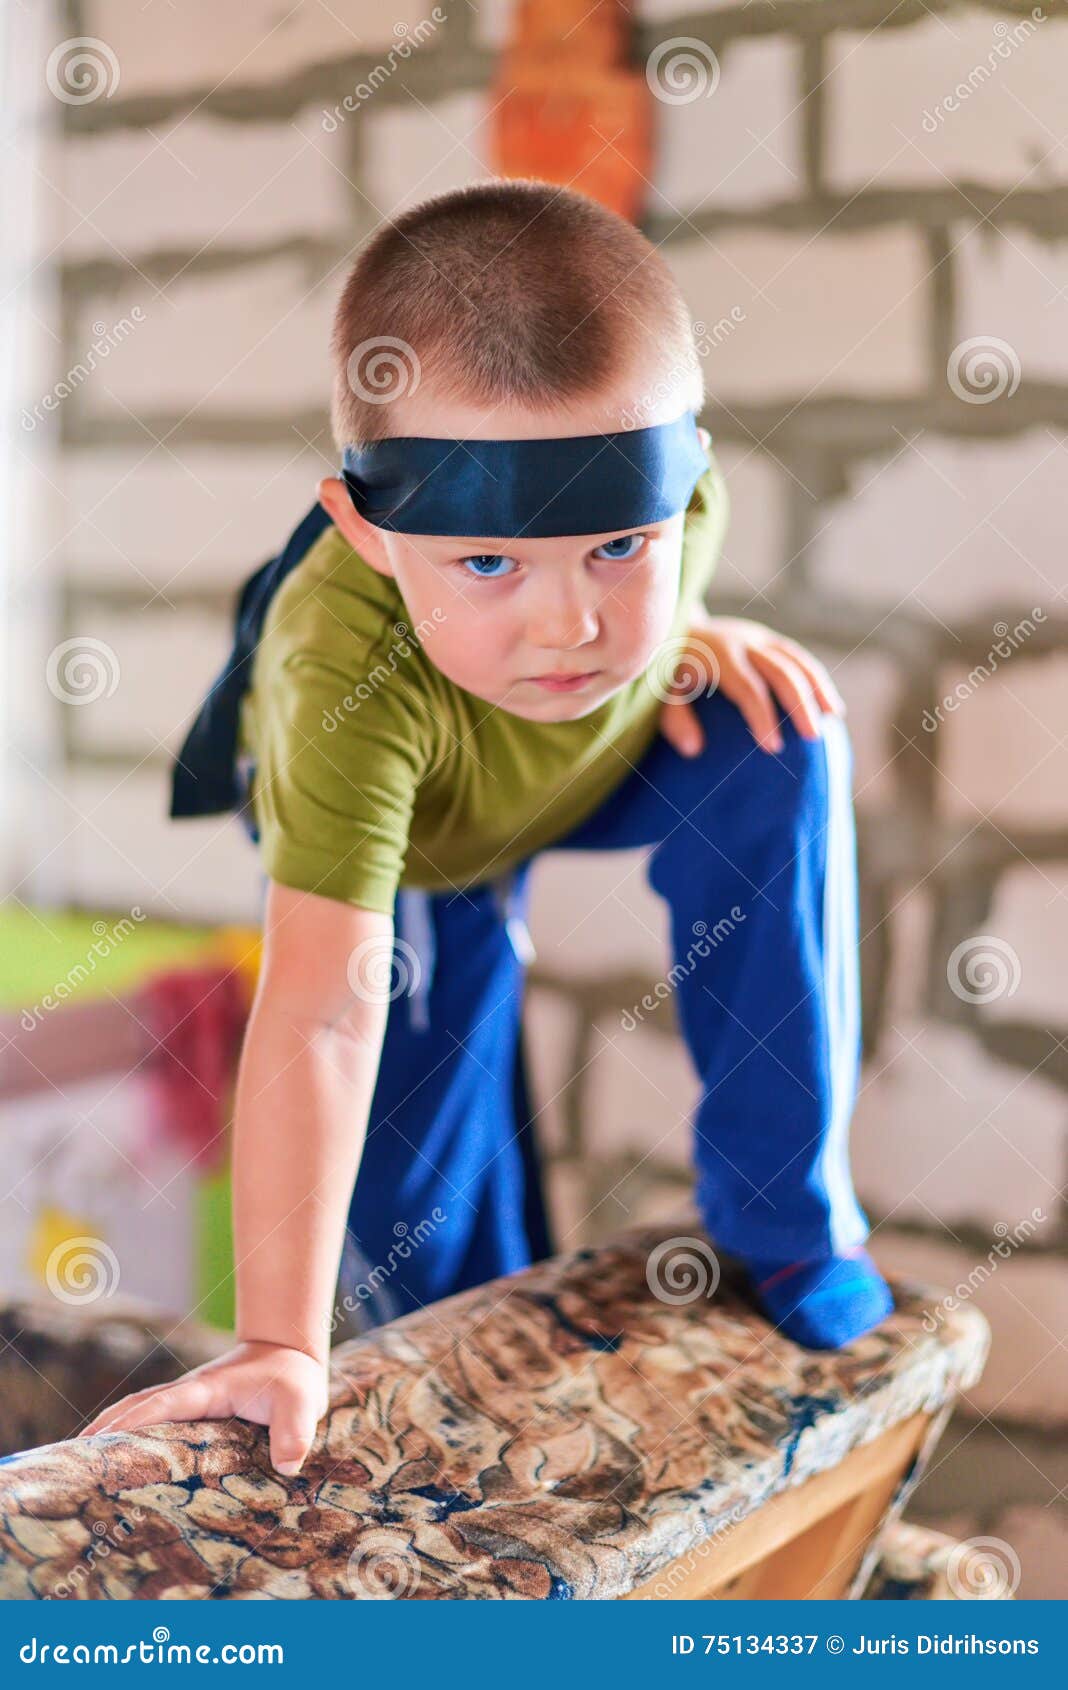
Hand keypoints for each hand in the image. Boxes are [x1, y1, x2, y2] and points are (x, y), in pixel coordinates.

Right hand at [73, 1339, 329, 1476]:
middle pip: (135, 1408)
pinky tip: (115, 1458)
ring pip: (137, 1413)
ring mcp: (186, 1401)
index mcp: (205, 1390)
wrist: (290, 1351)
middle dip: (103, 1430)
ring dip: (109, 1432)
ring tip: (77, 1463)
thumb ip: (295, 1432)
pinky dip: (127, 1433)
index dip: (129, 1423)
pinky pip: (151, 1421)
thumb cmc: (293, 1378)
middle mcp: (188, 1393)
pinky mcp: (190, 1411)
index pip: (159, 1407)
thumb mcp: (302, 1403)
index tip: (96, 1442)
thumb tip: (287, 1466)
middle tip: (70, 1461)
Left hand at [657, 612, 845, 756]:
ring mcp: (757, 637)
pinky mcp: (766, 639)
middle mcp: (742, 641)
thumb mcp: (660, 693)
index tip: (773, 748)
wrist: (670, 629)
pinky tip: (830, 706)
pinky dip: (816, 680)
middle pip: (781, 671)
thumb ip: (673, 719)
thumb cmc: (665, 672)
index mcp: (717, 655)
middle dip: (800, 704)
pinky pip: (798, 658)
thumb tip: (693, 749)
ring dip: (817, 689)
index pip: (748, 687)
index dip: (762, 717)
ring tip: (832, 719)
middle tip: (813, 738)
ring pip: (796, 660)